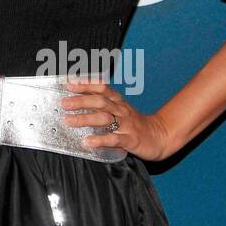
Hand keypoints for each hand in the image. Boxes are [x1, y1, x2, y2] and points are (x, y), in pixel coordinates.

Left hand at [61, 81, 175, 161]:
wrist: (161, 136)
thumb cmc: (135, 123)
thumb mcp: (119, 109)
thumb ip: (102, 103)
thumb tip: (78, 98)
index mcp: (118, 102)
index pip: (101, 89)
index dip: (85, 85)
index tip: (69, 83)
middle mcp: (121, 110)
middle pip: (100, 101)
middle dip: (81, 101)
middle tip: (64, 103)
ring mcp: (126, 125)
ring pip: (105, 118)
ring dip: (85, 118)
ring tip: (69, 121)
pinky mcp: (131, 140)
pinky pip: (115, 139)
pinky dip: (100, 140)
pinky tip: (88, 142)